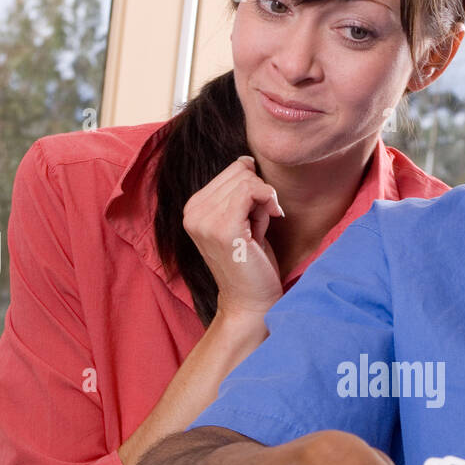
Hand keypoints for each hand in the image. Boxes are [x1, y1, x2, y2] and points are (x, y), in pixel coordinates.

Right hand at [182, 156, 283, 317]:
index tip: (257, 217)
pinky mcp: (222, 228)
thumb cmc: (252, 264)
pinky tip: (273, 219)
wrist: (251, 303)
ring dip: (264, 202)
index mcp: (193, 208)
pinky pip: (251, 190)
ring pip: (247, 180)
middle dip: (258, 194)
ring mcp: (204, 220)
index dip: (254, 189)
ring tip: (259, 230)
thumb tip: (246, 160)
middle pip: (239, 172)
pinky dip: (268, 200)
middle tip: (259, 226)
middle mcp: (192, 212)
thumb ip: (239, 193)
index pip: (231, 171)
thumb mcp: (242, 221)